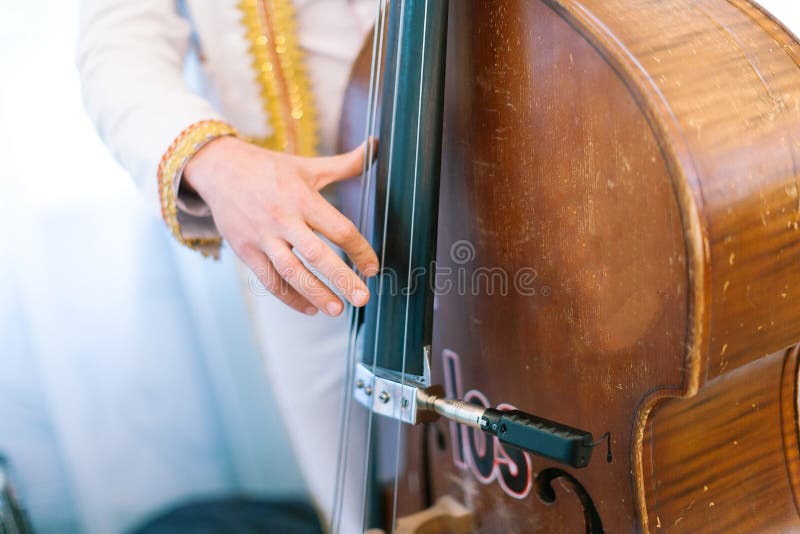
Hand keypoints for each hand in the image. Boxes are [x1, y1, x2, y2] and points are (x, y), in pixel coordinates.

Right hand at [184, 136, 378, 316]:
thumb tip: (375, 145)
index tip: (373, 267)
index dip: (359, 249)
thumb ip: (344, 164)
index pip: (338, 228)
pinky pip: (269, 280)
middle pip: (316, 254)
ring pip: (290, 271)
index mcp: (302, 197)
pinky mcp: (245, 251)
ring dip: (315, 294)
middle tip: (363, 298)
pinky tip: (310, 309)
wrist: (219, 169)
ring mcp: (261, 237)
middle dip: (341, 278)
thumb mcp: (307, 166)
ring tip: (338, 310)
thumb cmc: (270, 169)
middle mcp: (282, 218)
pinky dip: (289, 297)